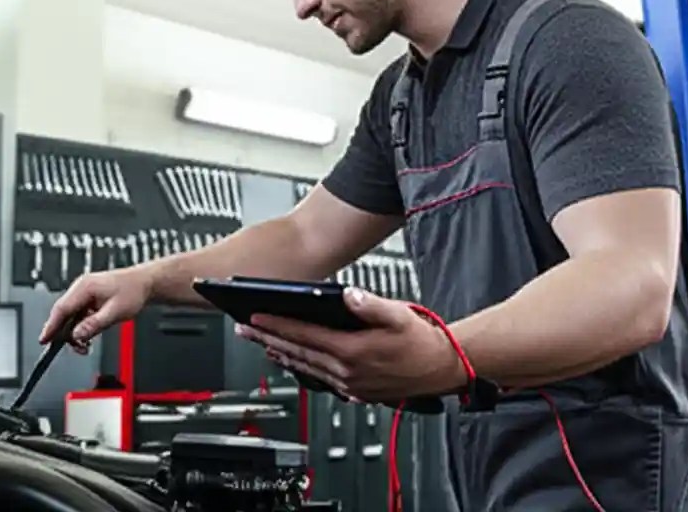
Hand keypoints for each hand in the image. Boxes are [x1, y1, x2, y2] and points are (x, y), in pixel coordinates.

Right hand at [39, 267, 153, 351]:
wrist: (145, 283)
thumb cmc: (132, 291)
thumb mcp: (114, 312)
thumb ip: (93, 325)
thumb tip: (76, 335)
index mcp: (85, 287)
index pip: (61, 308)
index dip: (51, 326)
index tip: (44, 340)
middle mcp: (81, 288)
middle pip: (63, 313)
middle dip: (64, 333)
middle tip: (73, 348)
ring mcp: (84, 293)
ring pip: (70, 316)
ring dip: (74, 332)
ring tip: (84, 346)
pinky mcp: (88, 299)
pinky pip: (78, 315)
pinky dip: (80, 327)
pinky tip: (87, 337)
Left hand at [237, 288, 466, 402]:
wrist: (443, 368)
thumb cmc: (423, 341)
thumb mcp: (399, 315)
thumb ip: (370, 304)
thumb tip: (348, 295)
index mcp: (352, 351)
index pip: (304, 336)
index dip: (277, 326)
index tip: (255, 318)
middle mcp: (347, 372)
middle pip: (297, 354)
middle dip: (267, 340)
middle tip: (244, 331)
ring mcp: (350, 385)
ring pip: (305, 369)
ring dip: (280, 355)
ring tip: (261, 344)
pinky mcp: (355, 392)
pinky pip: (320, 380)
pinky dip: (302, 368)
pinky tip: (294, 362)